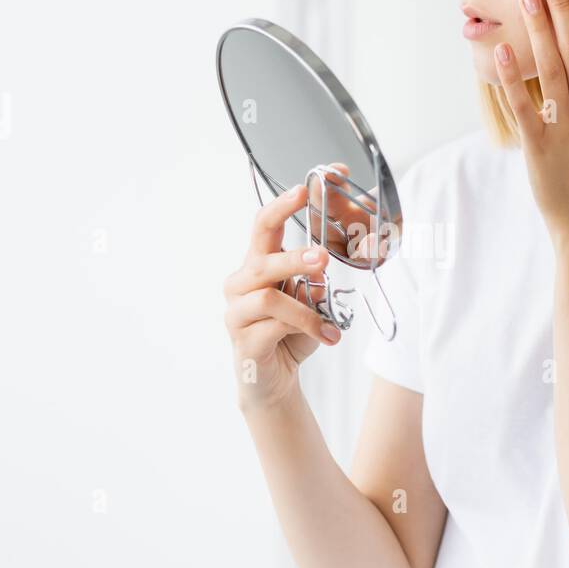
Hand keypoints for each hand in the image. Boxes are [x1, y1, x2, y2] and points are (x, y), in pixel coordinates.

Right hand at [223, 181, 343, 412]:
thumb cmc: (290, 333)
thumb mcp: (311, 301)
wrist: (274, 379)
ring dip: (306, 308)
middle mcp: (241, 284)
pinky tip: (326, 337)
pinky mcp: (242, 339)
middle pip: (263, 259)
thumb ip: (316, 279)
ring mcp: (237, 311)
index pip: (264, 226)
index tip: (303, 189)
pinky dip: (304, 330)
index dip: (282, 206)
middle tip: (324, 258)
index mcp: (258, 265)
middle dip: (295, 257)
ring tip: (331, 325)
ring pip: (268, 297)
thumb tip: (327, 261)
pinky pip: (273, 327)